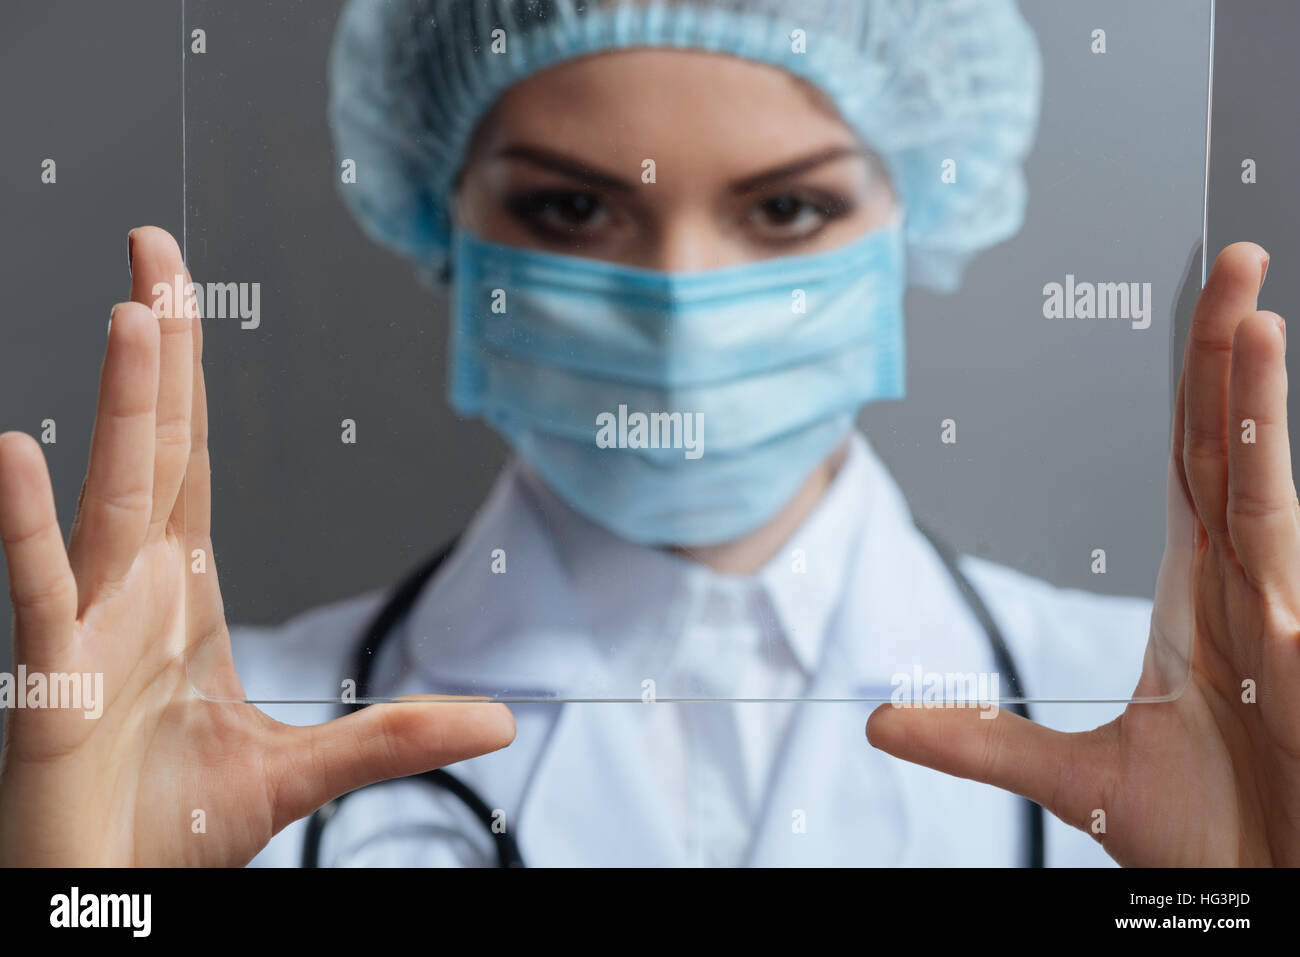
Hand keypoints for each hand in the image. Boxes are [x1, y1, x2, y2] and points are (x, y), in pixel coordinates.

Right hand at [0, 227, 514, 865]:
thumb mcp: (302, 773)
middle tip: (157, 249)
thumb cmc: (170, 832)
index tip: (180, 298)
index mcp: (185, 594)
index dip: (190, 381)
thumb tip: (501, 722)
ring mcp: (92, 627)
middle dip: (160, 348)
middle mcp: (136, 592)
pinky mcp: (53, 683)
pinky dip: (32, 528)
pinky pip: (42, 593)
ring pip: (116, 494)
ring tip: (132, 312)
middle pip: (158, 448)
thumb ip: (395, 737)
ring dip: (124, 404)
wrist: (101, 901)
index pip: (194, 463)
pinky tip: (20, 452)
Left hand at [867, 242, 1299, 865]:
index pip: (1195, 465)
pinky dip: (1270, 491)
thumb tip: (880, 722)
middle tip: (1229, 262)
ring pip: (1261, 486)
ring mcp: (1278, 616)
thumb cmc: (1206, 835)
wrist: (1265, 894)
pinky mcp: (1299, 657)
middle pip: (1227, 449)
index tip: (1202, 314)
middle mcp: (1242, 589)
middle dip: (1228, 355)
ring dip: (1253, 400)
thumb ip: (977, 741)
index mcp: (1197, 595)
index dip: (1196, 389)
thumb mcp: (1072, 781)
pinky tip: (1259, 438)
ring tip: (1251, 311)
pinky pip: (1280, 556)